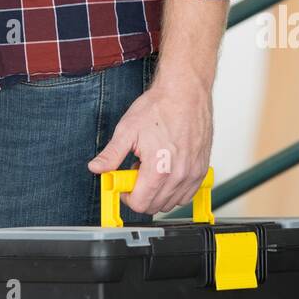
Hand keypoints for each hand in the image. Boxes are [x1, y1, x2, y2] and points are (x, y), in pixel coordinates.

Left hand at [87, 62, 213, 214]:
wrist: (185, 92)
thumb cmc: (160, 107)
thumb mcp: (127, 129)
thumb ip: (111, 154)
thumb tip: (97, 168)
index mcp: (158, 169)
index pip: (140, 204)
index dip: (127, 196)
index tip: (124, 185)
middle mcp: (179, 175)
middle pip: (155, 206)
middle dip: (141, 194)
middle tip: (136, 172)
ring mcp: (193, 174)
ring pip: (172, 202)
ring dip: (158, 193)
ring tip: (152, 168)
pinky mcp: (202, 170)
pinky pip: (188, 194)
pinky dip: (176, 190)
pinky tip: (167, 171)